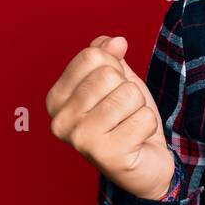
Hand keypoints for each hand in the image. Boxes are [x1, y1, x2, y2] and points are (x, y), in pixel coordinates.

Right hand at [46, 35, 176, 200]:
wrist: (144, 162)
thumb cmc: (126, 120)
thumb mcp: (116, 81)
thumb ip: (109, 57)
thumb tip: (116, 41)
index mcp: (56, 98)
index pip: (92, 56)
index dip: (114, 67)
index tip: (112, 91)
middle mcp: (60, 120)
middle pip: (110, 75)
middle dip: (128, 90)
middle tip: (123, 113)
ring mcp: (80, 140)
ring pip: (129, 95)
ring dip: (139, 109)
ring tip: (129, 126)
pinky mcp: (106, 155)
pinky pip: (144, 118)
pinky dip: (148, 127)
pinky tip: (136, 140)